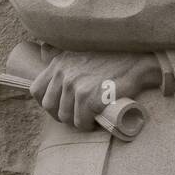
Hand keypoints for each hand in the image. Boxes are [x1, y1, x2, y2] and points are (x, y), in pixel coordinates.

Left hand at [29, 50, 161, 130]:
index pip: (36, 90)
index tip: (59, 106)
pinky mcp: (90, 98)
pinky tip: (96, 121)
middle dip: (62, 115)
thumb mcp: (79, 50)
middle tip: (77, 115)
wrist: (137, 62)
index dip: (47, 103)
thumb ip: (59, 51)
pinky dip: (88, 125)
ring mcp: (76, 86)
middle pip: (50, 107)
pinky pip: (81, 122)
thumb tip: (42, 49)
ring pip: (65, 117)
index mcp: (58, 63)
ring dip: (77, 121)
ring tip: (89, 118)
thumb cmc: (111, 58)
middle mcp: (64, 74)